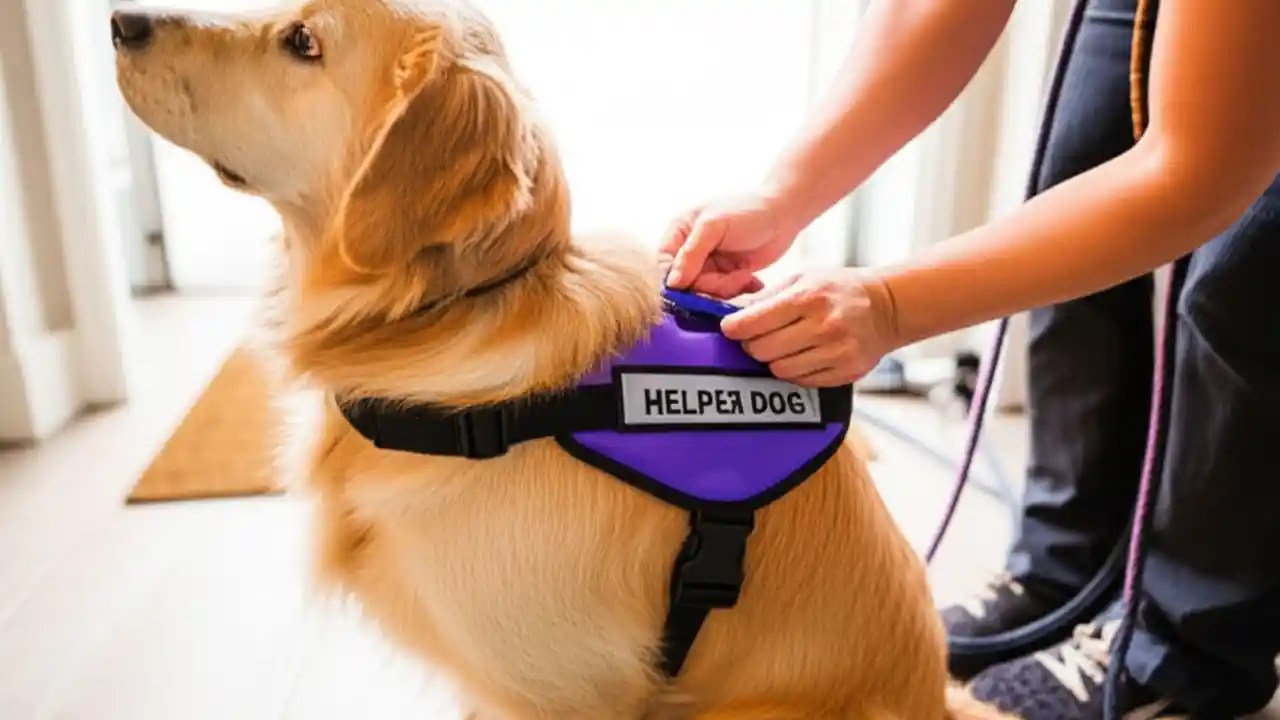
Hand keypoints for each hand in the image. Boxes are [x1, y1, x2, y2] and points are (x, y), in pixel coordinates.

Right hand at [659, 193, 803, 298]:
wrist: (785, 215)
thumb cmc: (748, 211)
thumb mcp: (714, 226)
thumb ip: (691, 254)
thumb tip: (672, 283)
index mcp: (679, 232)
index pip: (664, 264)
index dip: (676, 279)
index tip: (693, 286)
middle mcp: (690, 250)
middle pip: (685, 283)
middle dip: (708, 285)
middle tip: (731, 277)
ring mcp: (708, 264)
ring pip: (704, 292)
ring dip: (725, 288)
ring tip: (743, 274)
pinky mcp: (726, 276)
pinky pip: (721, 294)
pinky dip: (736, 290)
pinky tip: (749, 278)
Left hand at [721, 269, 899, 386]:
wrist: (887, 307)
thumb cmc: (838, 289)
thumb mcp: (803, 278)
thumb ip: (767, 296)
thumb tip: (731, 313)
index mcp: (809, 298)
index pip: (754, 322)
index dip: (734, 327)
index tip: (731, 328)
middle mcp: (823, 326)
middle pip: (762, 350)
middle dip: (752, 344)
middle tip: (758, 337)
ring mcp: (836, 352)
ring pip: (779, 369)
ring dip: (773, 359)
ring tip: (782, 345)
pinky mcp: (845, 372)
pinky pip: (801, 381)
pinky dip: (794, 371)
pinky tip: (802, 355)